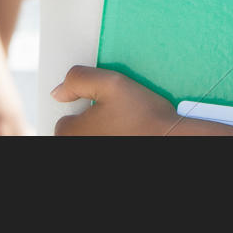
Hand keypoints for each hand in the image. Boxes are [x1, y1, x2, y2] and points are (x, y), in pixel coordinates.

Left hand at [52, 66, 232, 135]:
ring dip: (103, 132)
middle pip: (77, 133)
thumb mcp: (111, 83)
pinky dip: (113, 136)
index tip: (100, 106)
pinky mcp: (113, 153)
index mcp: (69, 133)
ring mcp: (97, 150)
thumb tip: (59, 92)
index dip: (82, 109)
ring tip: (124, 125)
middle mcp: (80, 146)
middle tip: (114, 115)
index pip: (64, 122)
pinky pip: (107, 140)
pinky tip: (129, 132)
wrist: (174, 138)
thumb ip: (78, 79)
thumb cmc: (144, 115)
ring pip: (92, 138)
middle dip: (91, 123)